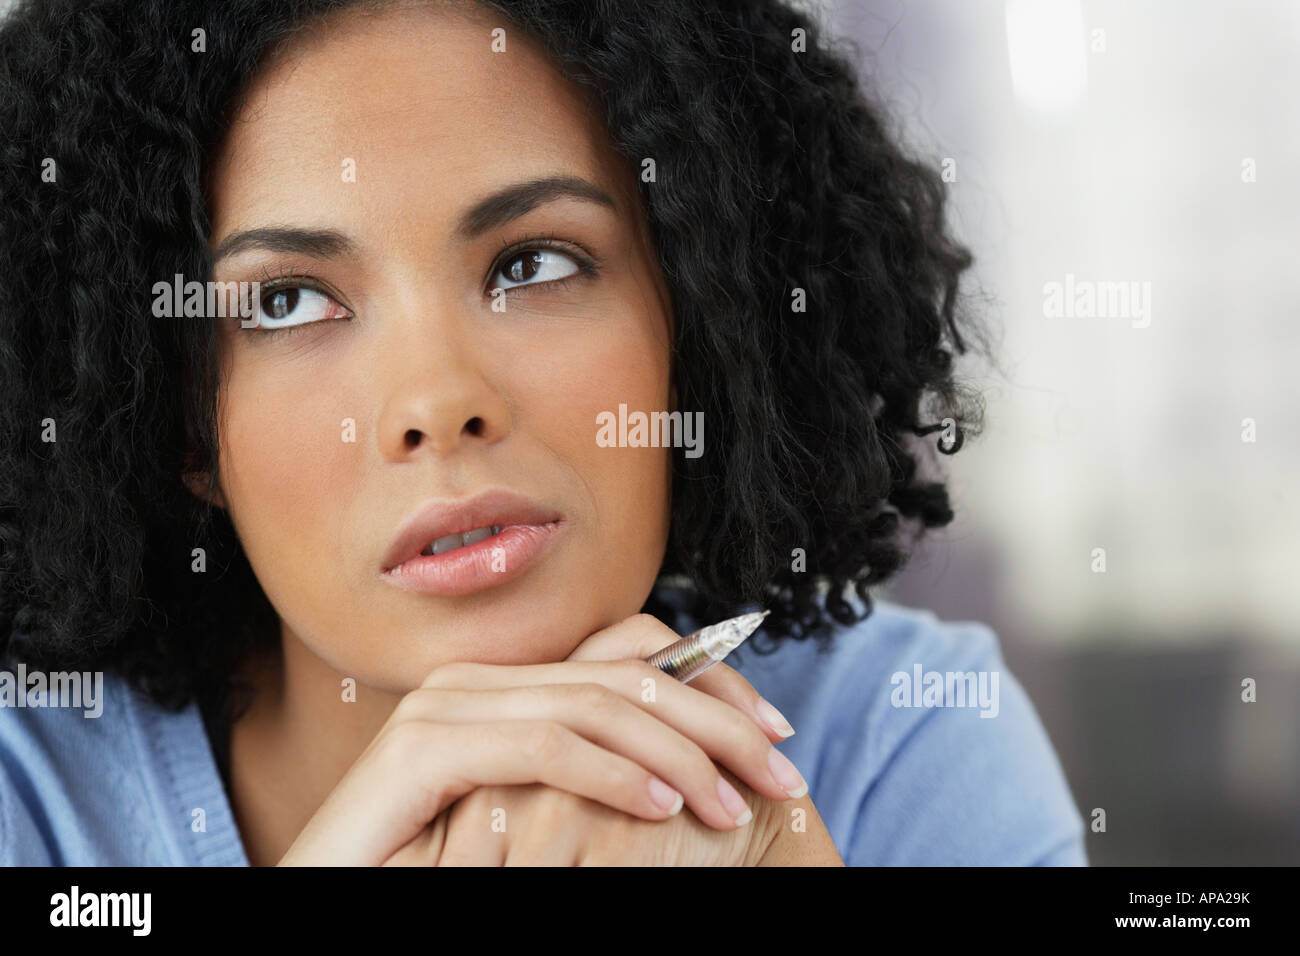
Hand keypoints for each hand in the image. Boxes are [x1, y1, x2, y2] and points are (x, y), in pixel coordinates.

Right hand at [277, 614, 803, 864]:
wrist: (333, 897)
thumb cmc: (433, 873)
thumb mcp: (533, 822)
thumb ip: (589, 781)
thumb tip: (688, 778)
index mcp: (511, 693)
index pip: (631, 659)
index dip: (712, 687)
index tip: (774, 734)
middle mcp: (481, 682)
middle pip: (627, 673)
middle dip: (718, 718)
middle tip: (783, 769)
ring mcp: (449, 706)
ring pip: (596, 703)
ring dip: (681, 751)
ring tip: (733, 802)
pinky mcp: (424, 747)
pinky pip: (544, 746)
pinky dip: (615, 774)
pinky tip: (665, 806)